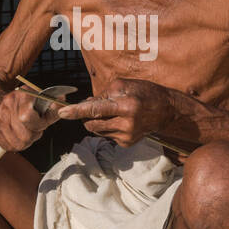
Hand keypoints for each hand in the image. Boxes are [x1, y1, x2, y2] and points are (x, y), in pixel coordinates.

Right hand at [0, 88, 59, 151]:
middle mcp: (6, 106)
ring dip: (25, 141)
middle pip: (25, 136)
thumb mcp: (39, 100)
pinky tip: (16, 134)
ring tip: (25, 130)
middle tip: (33, 127)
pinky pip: (8, 146)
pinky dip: (15, 143)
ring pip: (18, 144)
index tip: (41, 121)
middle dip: (33, 134)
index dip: (39, 125)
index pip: (28, 118)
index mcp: (20, 96)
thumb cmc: (22, 103)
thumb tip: (63, 104)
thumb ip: (53, 107)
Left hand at [59, 78, 177, 146]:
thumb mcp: (124, 85)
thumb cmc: (144, 93)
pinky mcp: (127, 143)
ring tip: (113, 112)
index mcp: (125, 106)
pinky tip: (120, 120)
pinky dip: (108, 127)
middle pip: (92, 124)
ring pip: (97, 130)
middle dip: (85, 117)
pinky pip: (107, 135)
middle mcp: (126, 123)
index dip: (76, 111)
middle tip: (93, 107)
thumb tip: (85, 105)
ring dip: (98, 121)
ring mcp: (127, 136)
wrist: (167, 110)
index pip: (95, 109)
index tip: (62, 113)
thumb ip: (102, 94)